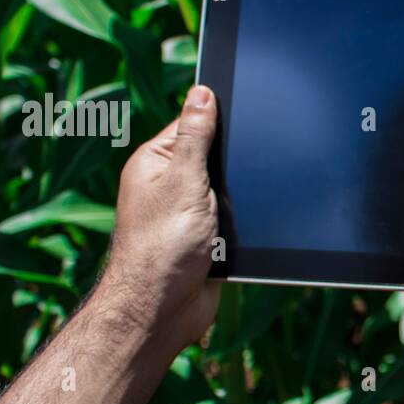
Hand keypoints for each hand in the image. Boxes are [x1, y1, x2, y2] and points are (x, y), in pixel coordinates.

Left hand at [100, 85, 221, 349]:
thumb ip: (195, 136)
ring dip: (239, 200)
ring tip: (232, 213)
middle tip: (242, 175)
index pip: (192, 123)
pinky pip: (232, 221)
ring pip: (227, 191)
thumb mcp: (183, 179)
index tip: (250, 113)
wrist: (160, 311)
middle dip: (234, 165)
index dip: (219, 119)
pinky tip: (242, 230)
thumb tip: (202, 92)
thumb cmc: (161, 247)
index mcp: (154, 162)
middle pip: (214, 157)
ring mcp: (185, 214)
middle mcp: (167, 185)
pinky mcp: (204, 240)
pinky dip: (241, 225)